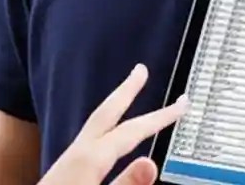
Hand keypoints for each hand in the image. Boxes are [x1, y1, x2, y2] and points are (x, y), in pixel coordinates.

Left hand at [38, 64, 186, 184]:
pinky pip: (89, 141)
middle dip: (125, 93)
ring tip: (128, 97)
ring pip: (94, 127)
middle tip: (140, 70)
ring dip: (114, 110)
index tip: (182, 105)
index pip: (130, 131)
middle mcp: (76, 155)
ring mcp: (67, 164)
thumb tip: (151, 162)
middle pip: (104, 115)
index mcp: (88, 160)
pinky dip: (104, 130)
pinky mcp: (63, 175)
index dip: (158, 118)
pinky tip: (107, 141)